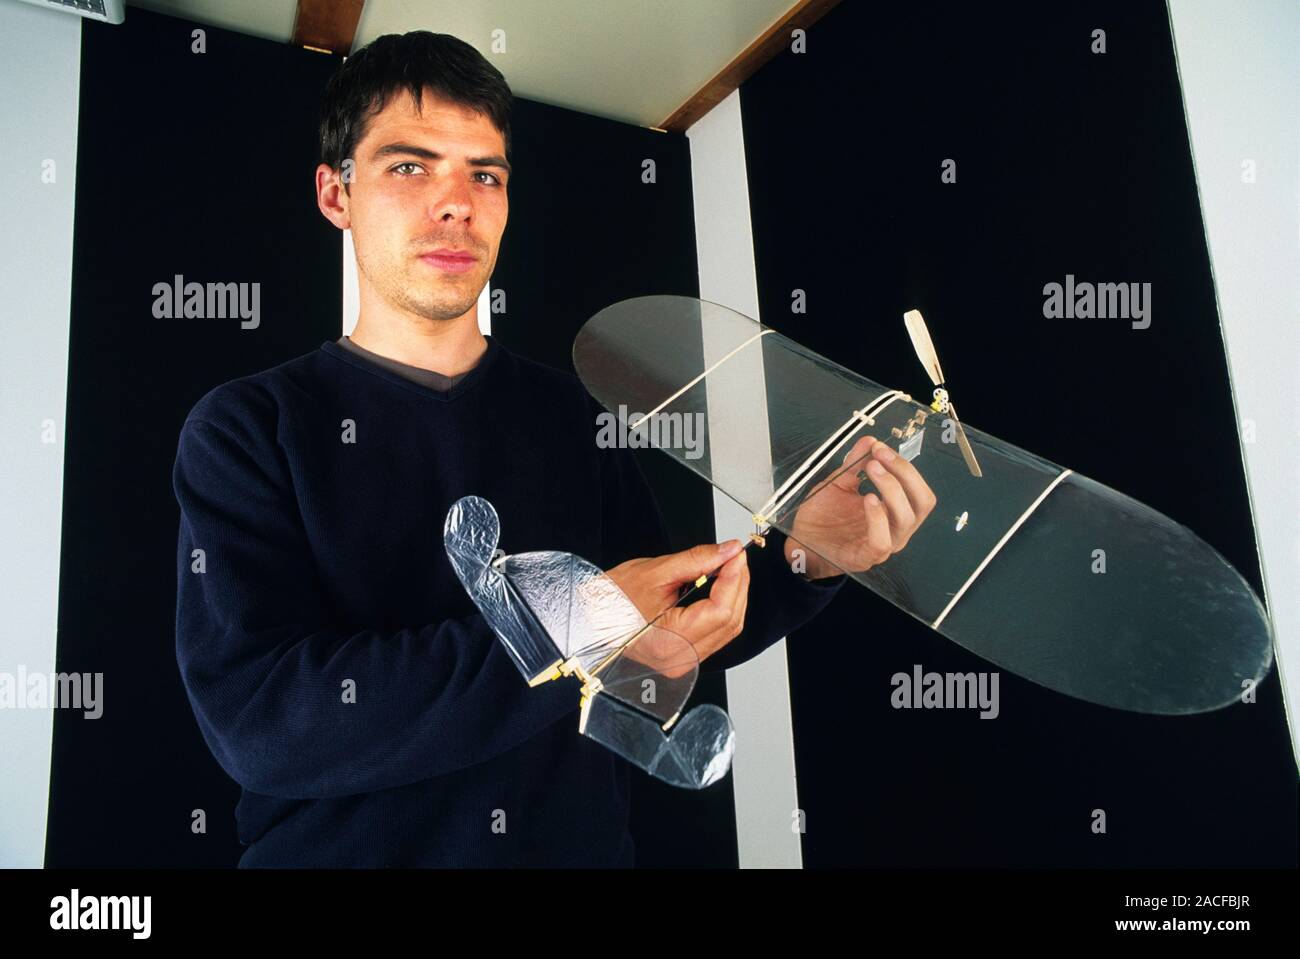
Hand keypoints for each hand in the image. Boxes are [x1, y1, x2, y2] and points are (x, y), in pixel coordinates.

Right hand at [606, 541, 749, 664]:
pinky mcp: (684, 657)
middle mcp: (680, 659)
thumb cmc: (611, 600)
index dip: (735, 580)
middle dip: (738, 586)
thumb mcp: (654, 572)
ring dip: (733, 597)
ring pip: (727, 629)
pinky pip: (716, 634)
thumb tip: (728, 551)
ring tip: (728, 570)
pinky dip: (722, 609)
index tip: (736, 555)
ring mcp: (683, 661)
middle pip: (730, 621)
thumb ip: (698, 560)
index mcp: (670, 642)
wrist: (590, 618)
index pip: (720, 610)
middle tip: (734, 557)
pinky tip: (719, 590)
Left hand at [783, 435, 935, 579]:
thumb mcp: (840, 482)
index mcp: (896, 510)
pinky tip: (868, 499)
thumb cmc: (825, 515)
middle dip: (905, 473)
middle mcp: (896, 528)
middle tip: (879, 457)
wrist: (802, 540)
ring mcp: (884, 544)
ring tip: (871, 470)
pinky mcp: (866, 557)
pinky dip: (878, 518)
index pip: (917, 488)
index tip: (880, 448)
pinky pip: (881, 541)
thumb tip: (870, 441)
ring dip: (891, 489)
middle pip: (922, 502)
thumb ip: (855, 462)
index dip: (904, 465)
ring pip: (906, 519)